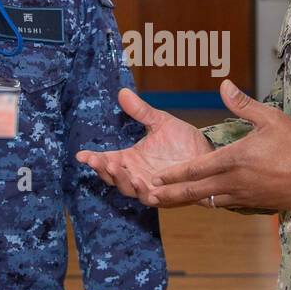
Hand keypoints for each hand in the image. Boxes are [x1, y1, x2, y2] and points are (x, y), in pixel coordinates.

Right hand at [76, 88, 211, 201]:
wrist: (209, 156)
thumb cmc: (185, 141)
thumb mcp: (161, 122)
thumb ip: (141, 111)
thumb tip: (123, 92)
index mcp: (131, 158)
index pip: (107, 159)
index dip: (93, 158)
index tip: (81, 155)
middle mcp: (136, 174)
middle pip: (112, 176)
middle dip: (101, 168)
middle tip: (95, 159)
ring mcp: (148, 187)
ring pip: (126, 188)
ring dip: (119, 178)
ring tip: (114, 166)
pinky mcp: (163, 196)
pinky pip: (148, 197)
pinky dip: (141, 190)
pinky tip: (137, 180)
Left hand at [146, 79, 290, 211]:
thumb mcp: (270, 118)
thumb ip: (243, 104)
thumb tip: (224, 85)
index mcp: (235, 158)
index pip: (196, 168)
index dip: (174, 174)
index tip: (156, 177)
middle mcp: (235, 180)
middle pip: (196, 190)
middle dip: (172, 194)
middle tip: (151, 196)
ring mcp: (244, 195)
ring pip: (210, 201)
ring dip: (189, 201)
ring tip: (172, 202)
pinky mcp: (255, 204)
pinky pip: (227, 205)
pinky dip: (213, 203)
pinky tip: (206, 201)